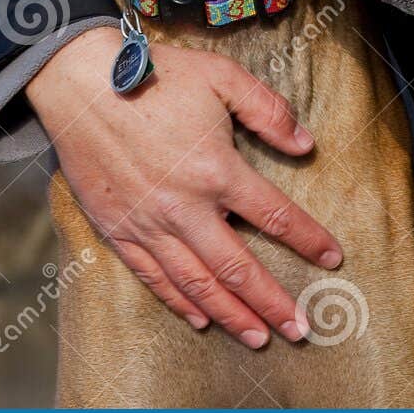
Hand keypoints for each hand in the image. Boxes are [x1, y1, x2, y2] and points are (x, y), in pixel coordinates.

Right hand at [26, 27, 341, 346]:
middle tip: (300, 330)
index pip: (276, 216)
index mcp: (217, 171)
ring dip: (232, 315)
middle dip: (273, 303)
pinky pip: (153, 278)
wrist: (81, 83)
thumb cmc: (156, 74)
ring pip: (197, 284)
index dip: (309, 240)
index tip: (333, 259)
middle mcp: (186, 208)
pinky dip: (179, 303)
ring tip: (260, 338)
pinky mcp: (118, 230)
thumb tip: (306, 144)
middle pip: (238, 269)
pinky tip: (200, 320)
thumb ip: (269, 110)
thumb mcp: (222, 77)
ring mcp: (149, 224)